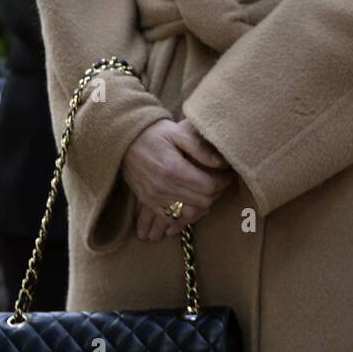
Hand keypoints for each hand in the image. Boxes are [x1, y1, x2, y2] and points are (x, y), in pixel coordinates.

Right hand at [122, 118, 232, 240]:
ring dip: (203, 205)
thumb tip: (221, 163)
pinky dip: (186, 214)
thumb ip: (200, 148)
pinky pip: (172, 218)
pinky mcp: (149, 203)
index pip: (208, 186)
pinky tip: (193, 203)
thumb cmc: (154, 134)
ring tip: (208, 192)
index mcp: (173, 169)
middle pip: (202, 202)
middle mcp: (163, 187)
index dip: (223, 182)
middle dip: (217, 193)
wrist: (125, 141)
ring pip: (190, 213)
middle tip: (220, 181)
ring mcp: (154, 198)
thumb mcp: (178, 133)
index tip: (227, 174)